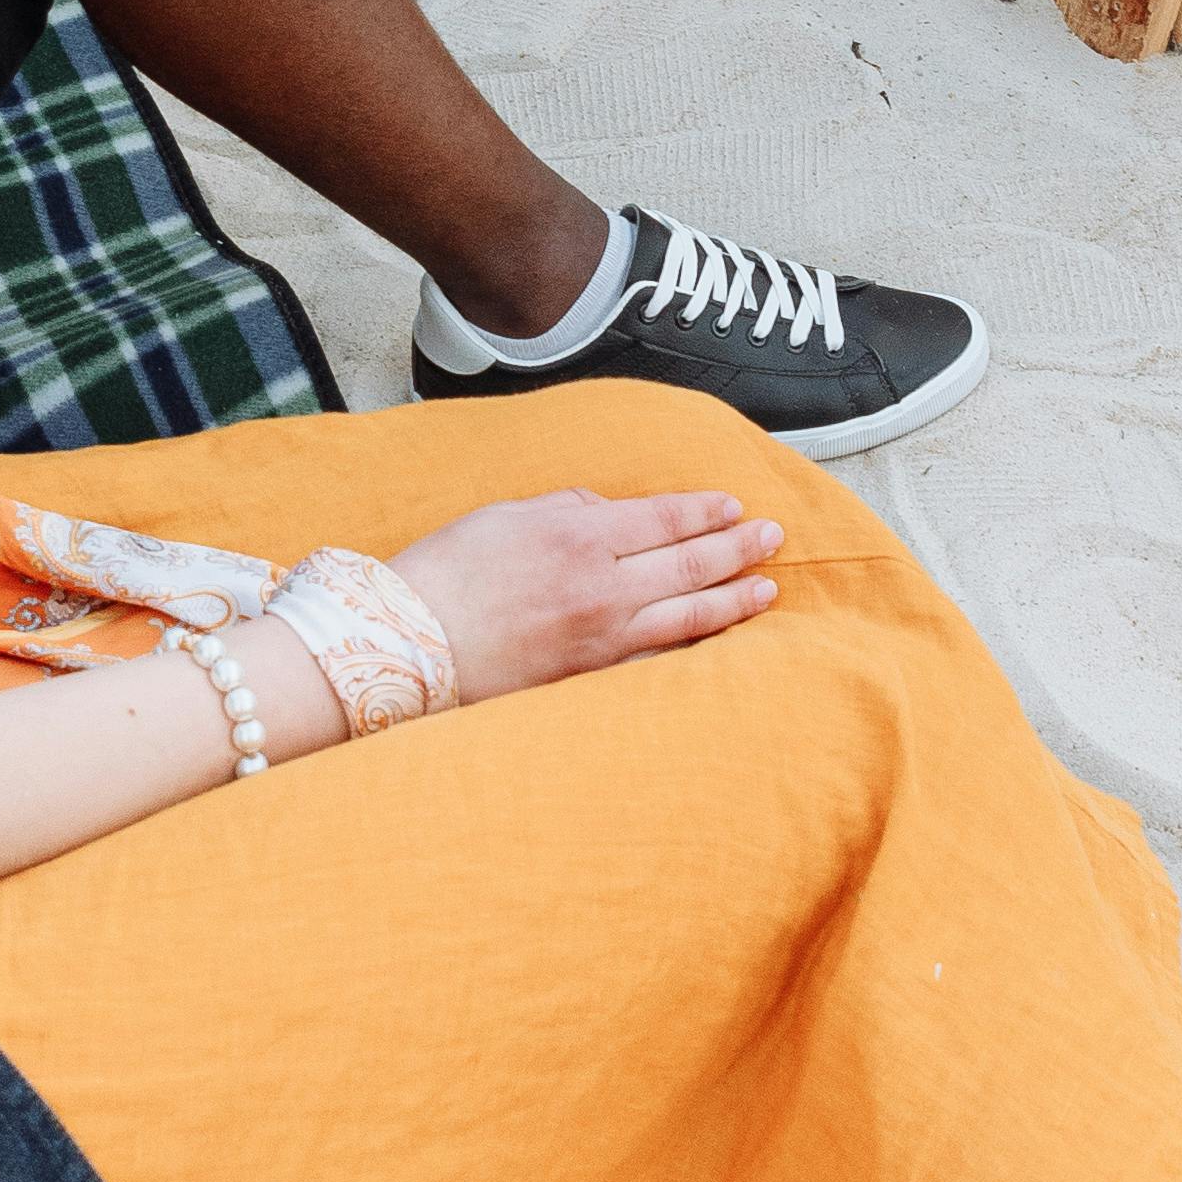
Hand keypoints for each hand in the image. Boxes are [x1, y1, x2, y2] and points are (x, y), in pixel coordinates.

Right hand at [391, 484, 780, 701]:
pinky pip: (657, 656)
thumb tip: (606, 513)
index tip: (733, 506)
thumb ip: (564, 508)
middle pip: (688, 563)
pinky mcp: (591, 675)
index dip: (704, 512)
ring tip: (766, 588)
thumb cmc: (445, 574)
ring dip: (733, 599)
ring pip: (686, 615)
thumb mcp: (504, 515)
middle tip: (772, 538)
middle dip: (736, 548)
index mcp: (578, 535)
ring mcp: (600, 637)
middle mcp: (600, 586)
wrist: (408, 645)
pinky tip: (718, 636)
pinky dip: (694, 644)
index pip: (663, 519)